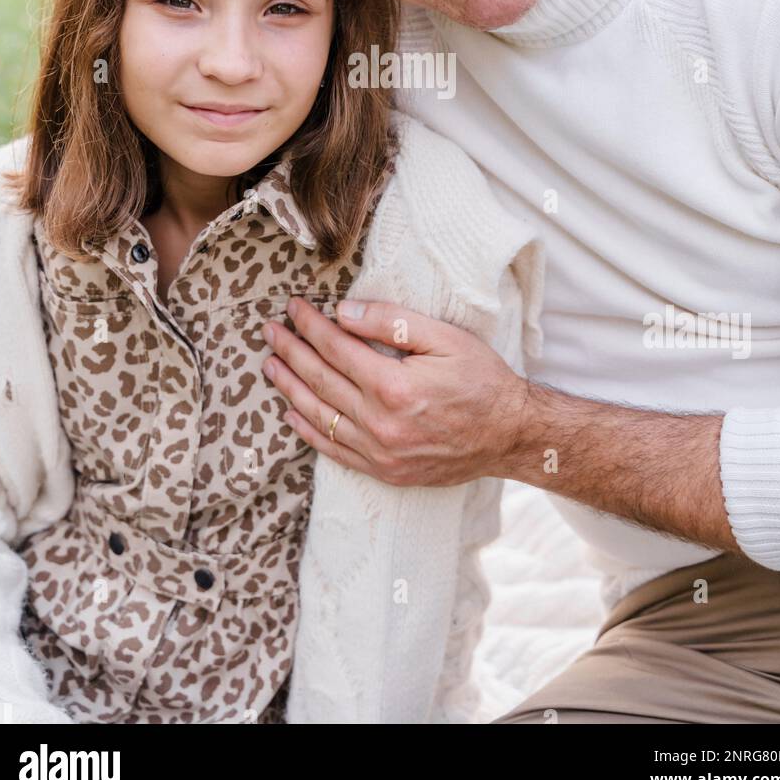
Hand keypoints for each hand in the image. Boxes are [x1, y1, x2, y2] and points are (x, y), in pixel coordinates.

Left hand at [260, 296, 529, 486]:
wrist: (510, 435)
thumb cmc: (482, 380)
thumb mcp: (445, 338)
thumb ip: (391, 322)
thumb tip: (343, 312)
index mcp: (394, 386)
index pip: (336, 348)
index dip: (310, 325)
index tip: (294, 308)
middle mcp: (380, 423)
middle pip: (320, 380)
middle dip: (291, 351)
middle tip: (270, 331)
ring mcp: (380, 452)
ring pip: (320, 415)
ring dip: (291, 387)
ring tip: (271, 365)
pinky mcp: (385, 471)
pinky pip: (334, 451)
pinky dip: (309, 430)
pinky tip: (293, 412)